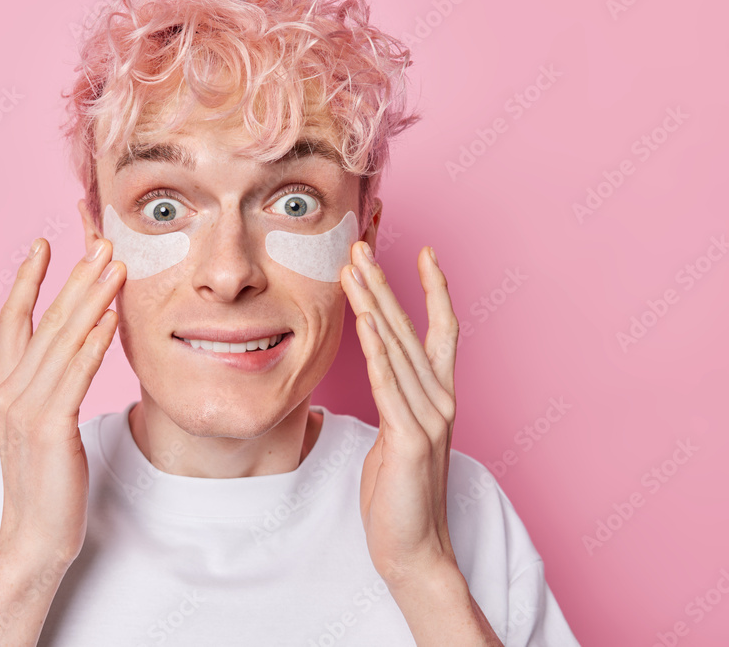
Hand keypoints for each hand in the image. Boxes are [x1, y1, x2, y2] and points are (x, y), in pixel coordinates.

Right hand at [0, 235, 124, 566]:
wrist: (33, 537)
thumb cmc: (45, 483)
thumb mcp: (42, 427)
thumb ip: (50, 388)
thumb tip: (73, 355)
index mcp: (5, 386)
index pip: (13, 320)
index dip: (28, 279)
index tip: (44, 242)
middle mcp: (10, 390)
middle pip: (46, 321)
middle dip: (75, 278)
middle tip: (100, 241)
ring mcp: (27, 407)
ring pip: (63, 340)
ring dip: (91, 299)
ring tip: (114, 266)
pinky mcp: (51, 427)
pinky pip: (77, 374)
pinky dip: (94, 342)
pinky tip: (112, 318)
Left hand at [340, 241, 459, 588]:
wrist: (414, 549)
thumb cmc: (400, 495)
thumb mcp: (397, 438)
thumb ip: (394, 403)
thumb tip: (381, 377)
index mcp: (438, 398)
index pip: (441, 331)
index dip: (434, 290)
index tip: (424, 252)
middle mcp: (440, 401)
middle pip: (412, 329)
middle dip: (385, 284)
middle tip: (363, 245)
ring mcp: (429, 419)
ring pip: (397, 349)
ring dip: (372, 306)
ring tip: (353, 270)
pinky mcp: (411, 441)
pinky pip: (390, 387)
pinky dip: (377, 354)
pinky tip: (365, 326)